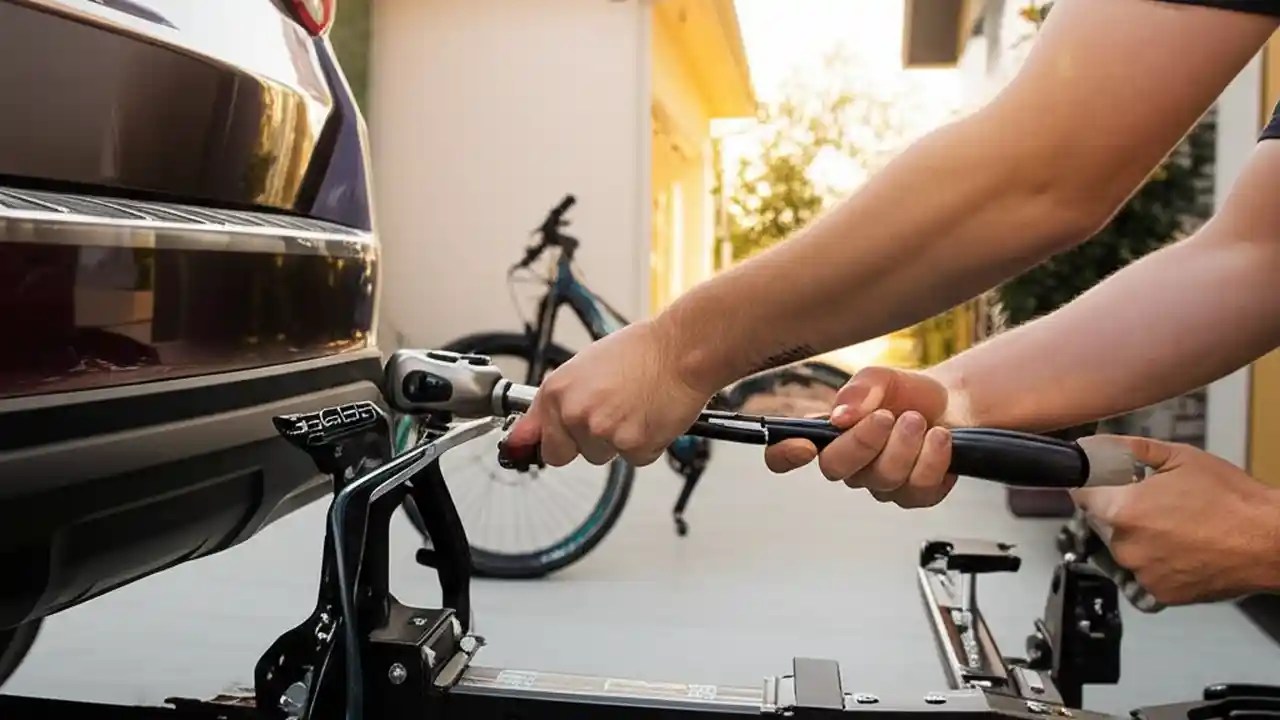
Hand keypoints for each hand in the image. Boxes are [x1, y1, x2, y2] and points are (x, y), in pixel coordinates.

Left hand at [505, 320, 710, 466]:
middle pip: (565, 455)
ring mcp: (603, 432)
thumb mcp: (585, 366)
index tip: (546, 448)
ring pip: (601, 456)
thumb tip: (526, 433)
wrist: (681, 350)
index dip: (549, 442)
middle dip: (583, 443)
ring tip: (635, 408)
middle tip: (609, 416)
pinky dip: (645, 443)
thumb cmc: (641, 351)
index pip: (537, 439)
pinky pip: (634, 458)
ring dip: (617, 441)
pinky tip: (651, 416)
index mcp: (558, 391)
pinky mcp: (633, 446)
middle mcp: (575, 413)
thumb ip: (558, 401)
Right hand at [764, 366, 963, 507]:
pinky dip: (933, 460)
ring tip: (920, 421)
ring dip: (906, 445)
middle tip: (887, 416)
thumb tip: (840, 416)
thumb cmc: (907, 393)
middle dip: (863, 441)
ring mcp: (880, 483)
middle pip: (835, 469)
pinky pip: (918, 490)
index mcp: (828, 434)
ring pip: (882, 479)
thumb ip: (859, 391)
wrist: (951, 403)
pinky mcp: (914, 495)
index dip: (783, 455)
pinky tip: (939, 440)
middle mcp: (849, 463)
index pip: (784, 454)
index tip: (803, 446)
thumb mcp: (880, 378)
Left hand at [1072, 436, 1279, 605]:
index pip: (1080, 496)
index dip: (1090, 486)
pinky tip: (1184, 549)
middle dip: (1121, 512)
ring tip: (1176, 527)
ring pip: (1125, 550)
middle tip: (1156, 503)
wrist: (1271, 542)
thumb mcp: (1179, 458)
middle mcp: (1124, 546)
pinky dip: (1158, 562)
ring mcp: (1141, 574)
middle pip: (1104, 524)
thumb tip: (1093, 446)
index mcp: (1121, 510)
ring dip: (1140, 539)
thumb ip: (1129, 450)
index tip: (1100, 482)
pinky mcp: (1160, 594)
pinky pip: (1146, 573)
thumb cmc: (1229, 498)